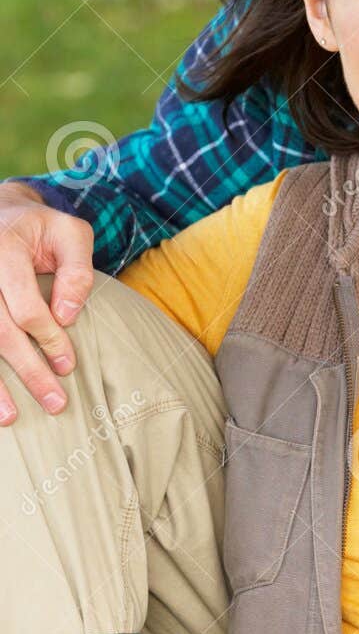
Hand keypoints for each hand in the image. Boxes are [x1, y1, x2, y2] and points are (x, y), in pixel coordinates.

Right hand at [0, 183, 95, 422]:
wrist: (0, 215)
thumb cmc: (41, 230)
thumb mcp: (71, 234)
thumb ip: (77, 272)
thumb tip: (67, 317)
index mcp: (5, 250)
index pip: (26, 308)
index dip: (49, 339)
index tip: (68, 364)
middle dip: (28, 371)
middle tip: (55, 403)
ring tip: (10, 418)